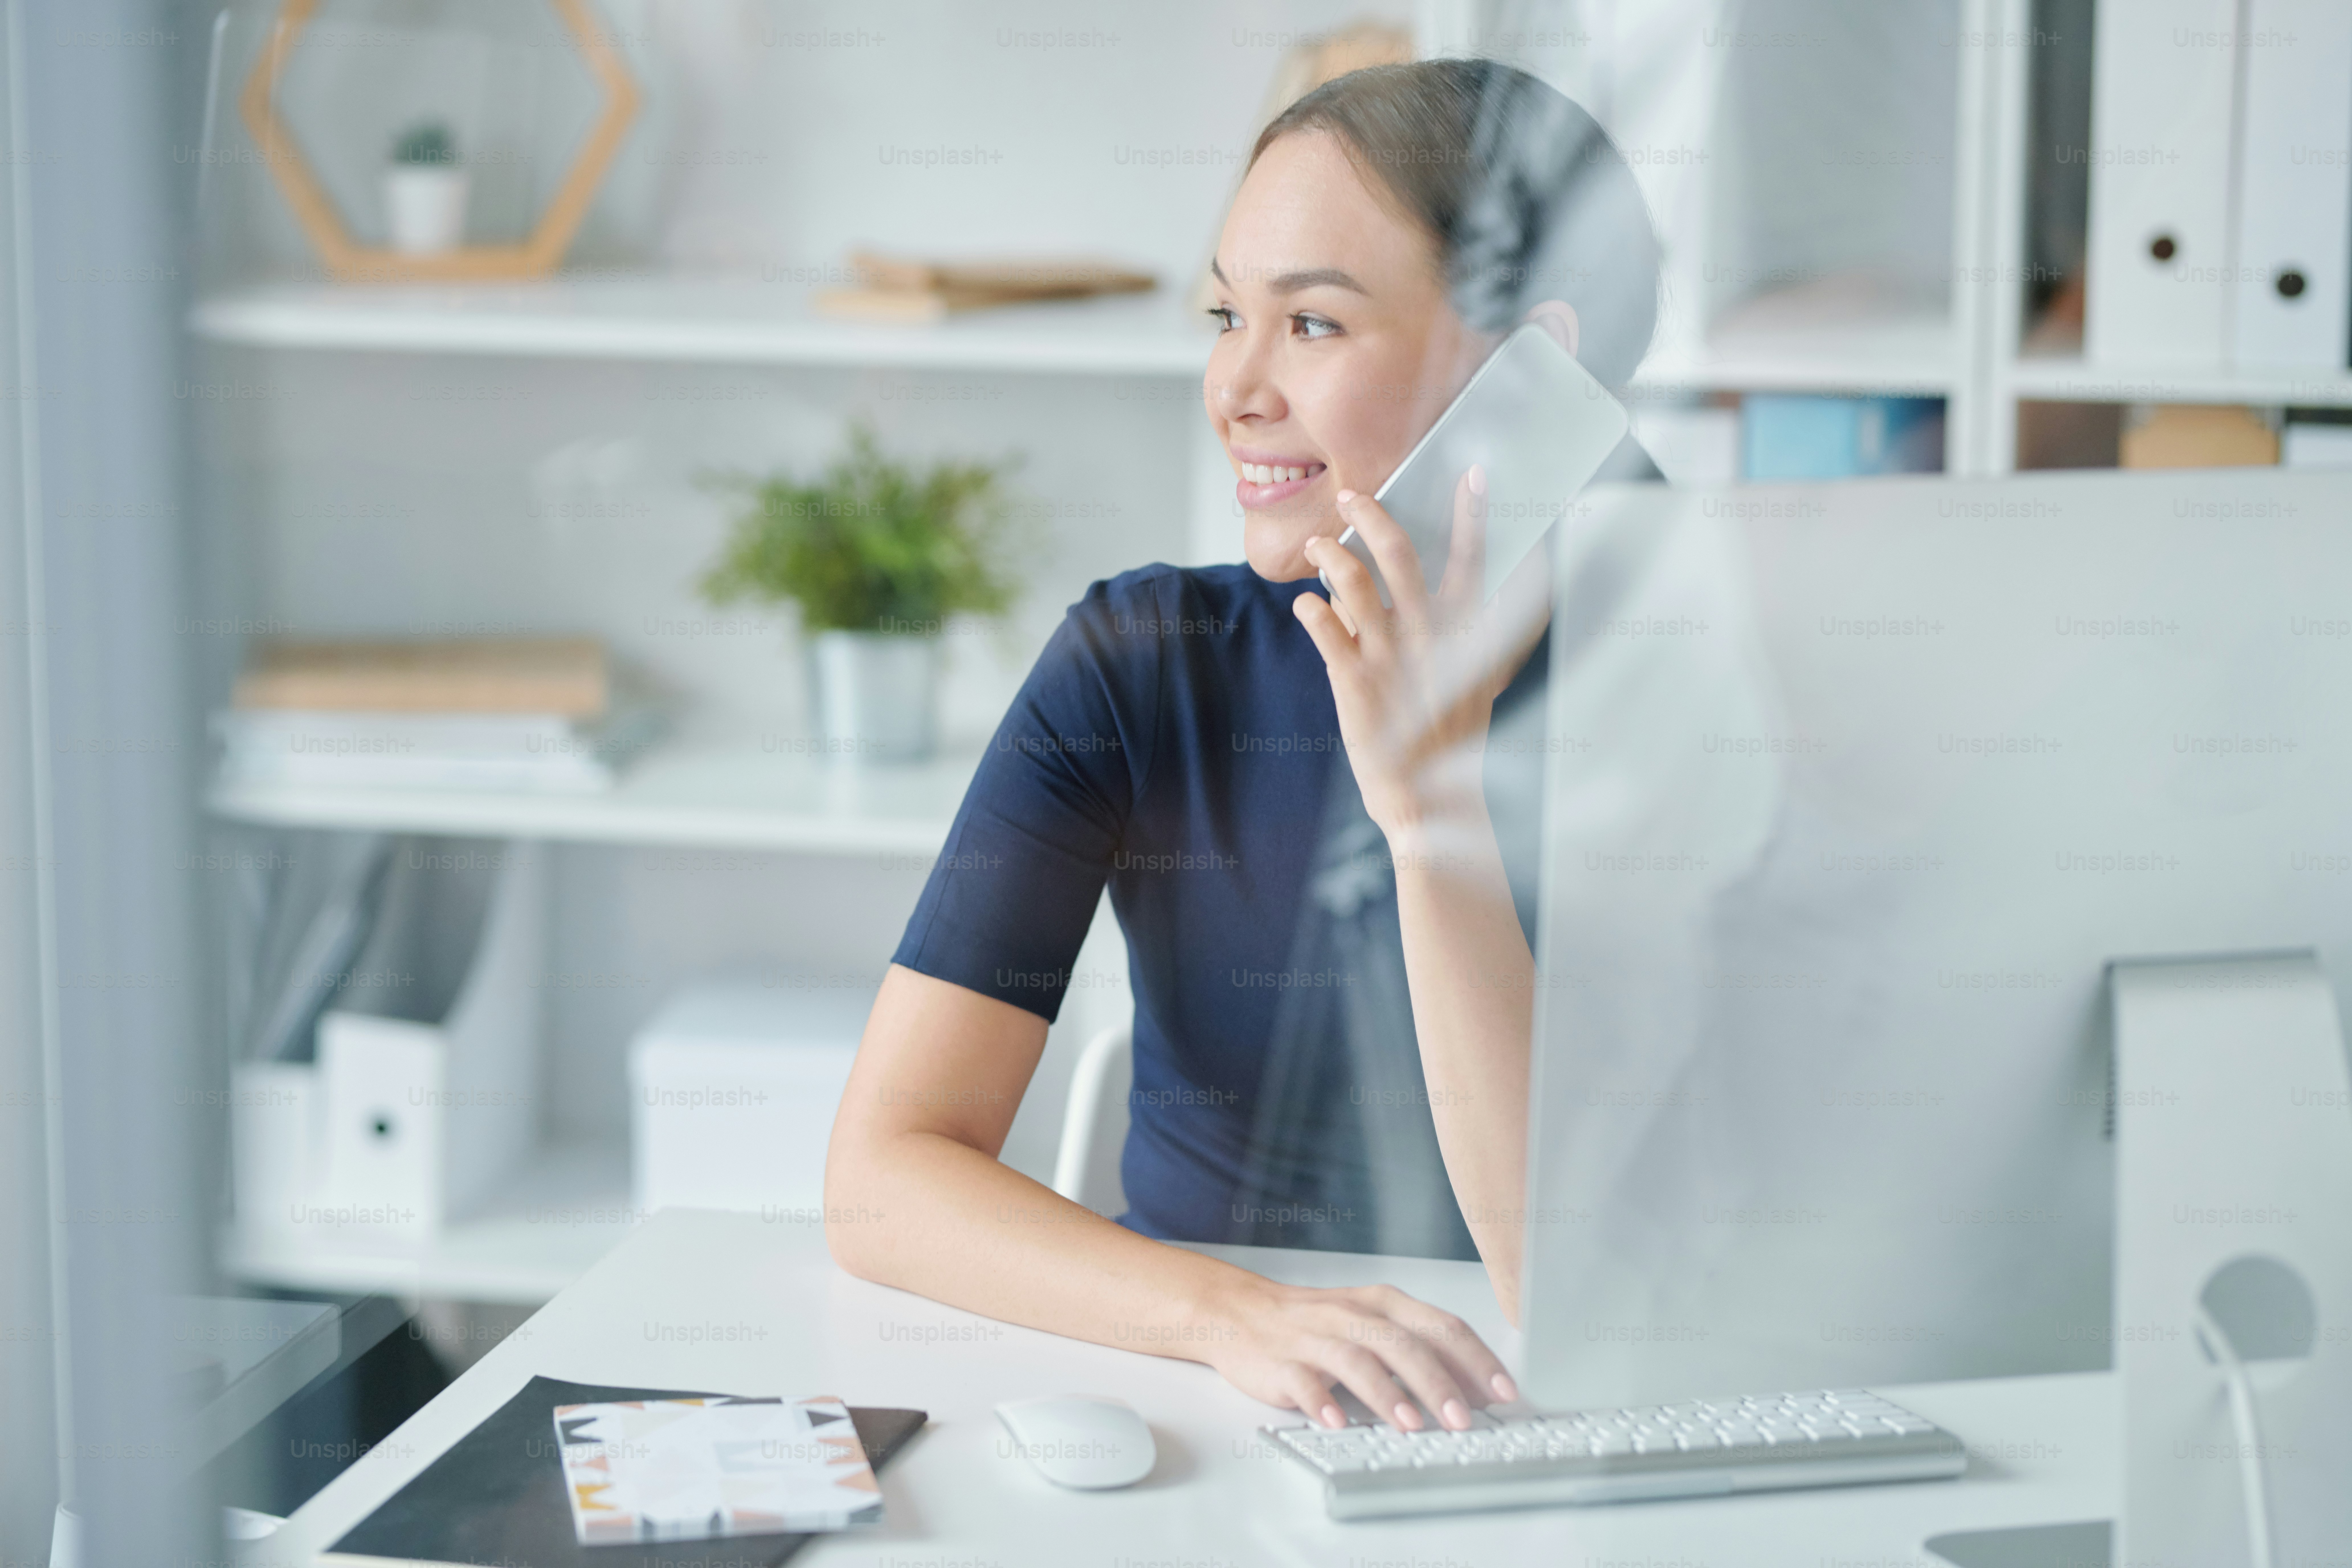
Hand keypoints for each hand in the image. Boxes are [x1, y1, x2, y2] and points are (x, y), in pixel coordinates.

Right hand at [1200, 1273, 1518, 1430]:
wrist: (1240, 1312)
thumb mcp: (1372, 1324)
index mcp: (1383, 1304)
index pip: (1441, 1327)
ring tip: (1411, 1424)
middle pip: (1403, 1344)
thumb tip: (1472, 1389)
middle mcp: (1353, 1314)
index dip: (1476, 1360)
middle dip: (1438, 1383)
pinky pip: (1303, 1381)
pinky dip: (1321, 1402)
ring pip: (1357, 1360)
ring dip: (1386, 1393)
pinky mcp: (1281, 1361)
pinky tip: (1337, 1422)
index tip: (1504, 1393)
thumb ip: (1418, 1349)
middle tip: (1463, 1420)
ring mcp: (1316, 1337)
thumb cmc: (1318, 1324)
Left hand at [1294, 468, 1551, 838]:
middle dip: (1372, 515)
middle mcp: (1429, 638)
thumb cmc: (1452, 741)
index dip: (1473, 516)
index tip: (1473, 476)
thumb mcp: (1479, 685)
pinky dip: (1309, 609)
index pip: (1473, 562)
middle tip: (1351, 496)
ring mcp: (1390, 658)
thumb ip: (1480, 640)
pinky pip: (1324, 629)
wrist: (1430, 801)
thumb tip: (1488, 601)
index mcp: (1464, 635)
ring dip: (1329, 554)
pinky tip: (1304, 605)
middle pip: (1400, 555)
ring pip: (1352, 582)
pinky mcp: (1355, 683)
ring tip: (1315, 546)